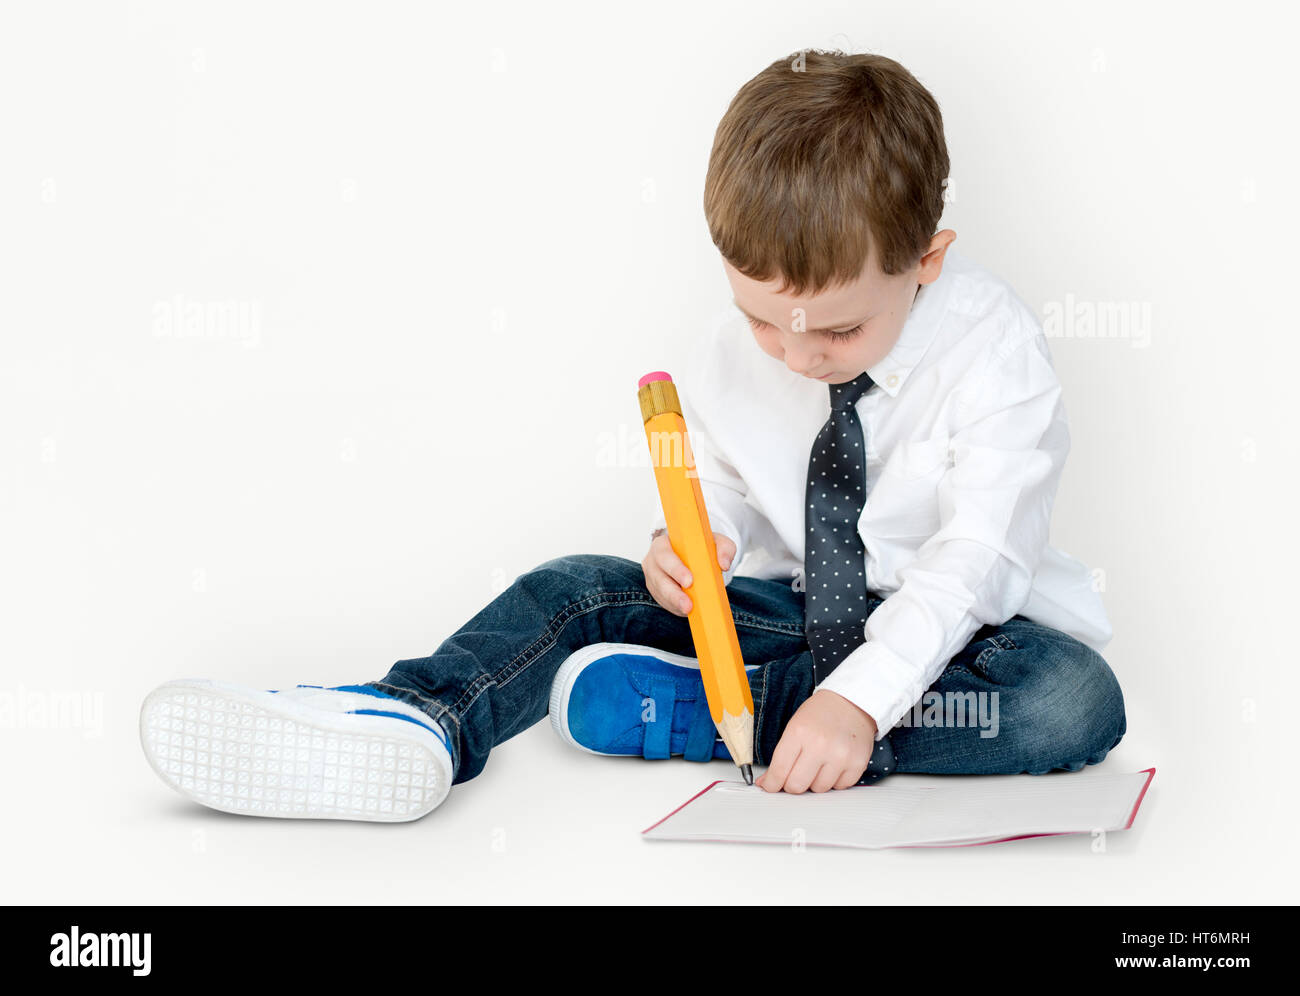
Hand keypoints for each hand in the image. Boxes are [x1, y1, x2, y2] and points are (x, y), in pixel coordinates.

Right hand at [642, 530, 735, 616]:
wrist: (695, 556)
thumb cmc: (702, 547)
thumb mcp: (716, 542)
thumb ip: (724, 548)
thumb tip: (724, 565)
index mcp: (663, 544)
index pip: (664, 555)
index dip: (675, 569)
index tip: (690, 581)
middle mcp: (653, 561)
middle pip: (659, 578)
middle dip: (674, 593)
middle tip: (688, 605)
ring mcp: (653, 578)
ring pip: (660, 593)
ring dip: (675, 603)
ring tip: (689, 610)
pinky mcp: (656, 591)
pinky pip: (664, 602)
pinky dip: (675, 607)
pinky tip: (686, 611)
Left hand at [756, 689, 878, 792]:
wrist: (851, 701)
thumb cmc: (820, 713)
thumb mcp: (794, 726)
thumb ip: (781, 756)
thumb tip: (768, 782)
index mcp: (799, 732)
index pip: (779, 770)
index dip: (772, 783)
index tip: (770, 786)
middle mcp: (820, 745)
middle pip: (797, 786)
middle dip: (792, 784)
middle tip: (795, 775)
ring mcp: (841, 756)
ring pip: (818, 789)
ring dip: (815, 781)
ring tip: (818, 763)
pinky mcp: (857, 764)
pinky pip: (839, 787)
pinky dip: (834, 781)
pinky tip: (833, 765)